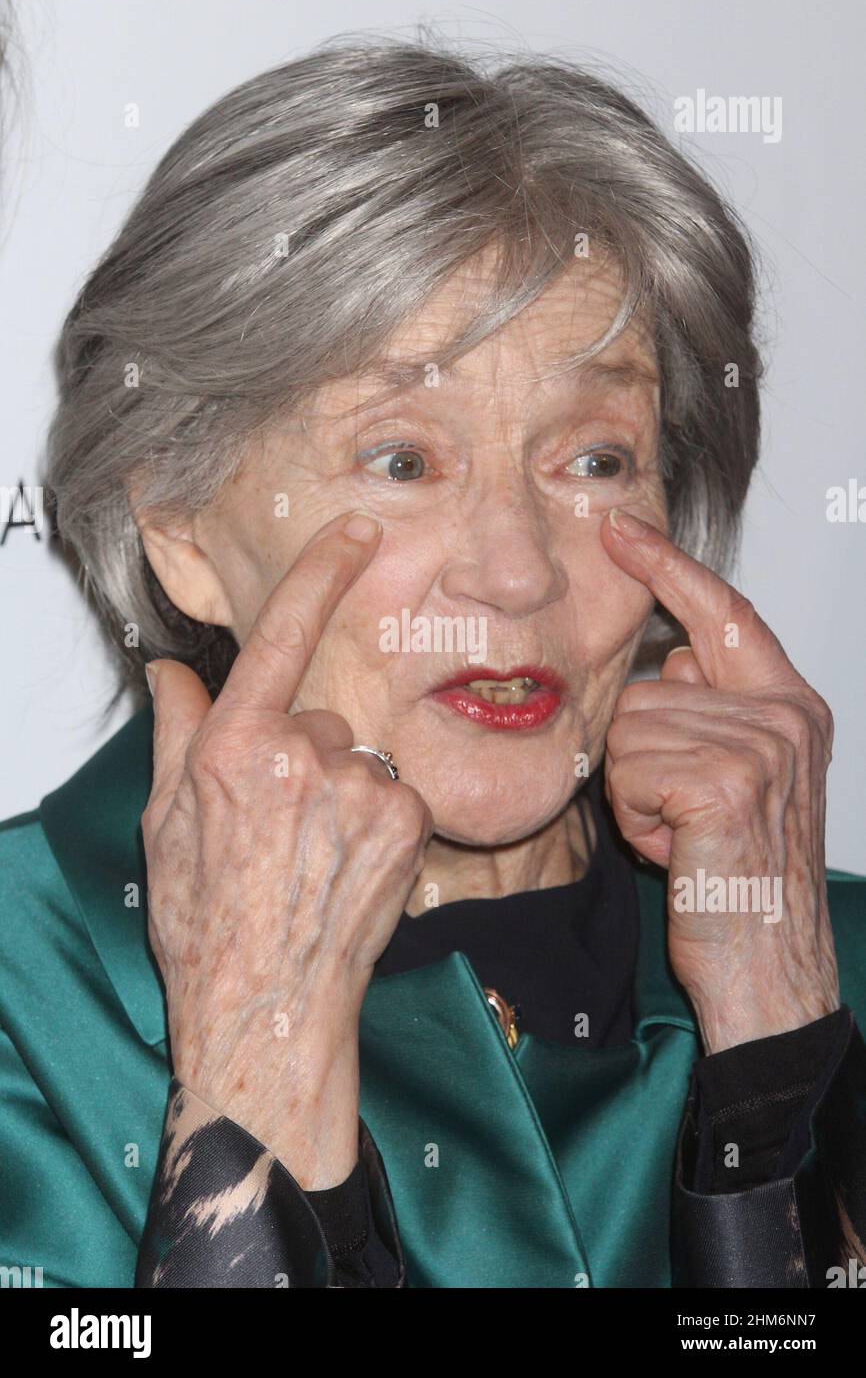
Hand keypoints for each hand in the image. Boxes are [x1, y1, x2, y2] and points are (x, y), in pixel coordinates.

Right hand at [141, 510, 433, 1186]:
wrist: (268, 1009)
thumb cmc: (207, 925)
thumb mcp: (166, 823)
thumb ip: (178, 732)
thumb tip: (173, 671)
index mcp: (235, 746)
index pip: (283, 635)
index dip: (321, 573)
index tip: (356, 531)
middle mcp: (302, 757)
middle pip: (318, 716)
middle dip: (304, 754)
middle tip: (280, 826)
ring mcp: (362, 787)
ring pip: (358, 757)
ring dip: (343, 790)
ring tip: (313, 856)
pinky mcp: (407, 820)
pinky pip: (394, 791)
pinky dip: (378, 818)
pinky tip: (348, 866)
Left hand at [601, 508, 839, 1052]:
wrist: (768, 968)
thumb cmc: (739, 880)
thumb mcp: (732, 781)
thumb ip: (707, 711)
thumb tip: (669, 657)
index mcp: (790, 706)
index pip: (722, 613)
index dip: (670, 567)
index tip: (621, 530)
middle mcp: (783, 715)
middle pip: (646, 689)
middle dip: (641, 759)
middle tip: (684, 819)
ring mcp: (759, 744)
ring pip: (627, 729)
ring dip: (636, 794)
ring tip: (684, 837)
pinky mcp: (724, 781)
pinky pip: (627, 770)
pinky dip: (634, 819)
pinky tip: (677, 851)